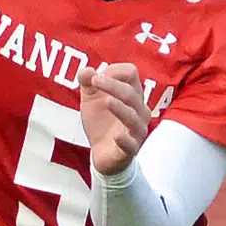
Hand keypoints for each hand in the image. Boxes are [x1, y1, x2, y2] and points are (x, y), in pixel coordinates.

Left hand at [77, 62, 148, 176]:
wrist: (102, 154)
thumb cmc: (102, 123)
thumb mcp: (90, 100)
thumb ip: (87, 84)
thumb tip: (86, 70)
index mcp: (132, 95)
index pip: (131, 73)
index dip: (114, 71)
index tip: (96, 77)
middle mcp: (139, 111)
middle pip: (131, 92)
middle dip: (112, 85)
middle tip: (94, 81)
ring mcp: (136, 131)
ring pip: (134, 117)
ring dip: (120, 108)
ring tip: (106, 101)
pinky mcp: (130, 150)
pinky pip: (131, 144)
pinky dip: (125, 140)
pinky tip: (116, 136)